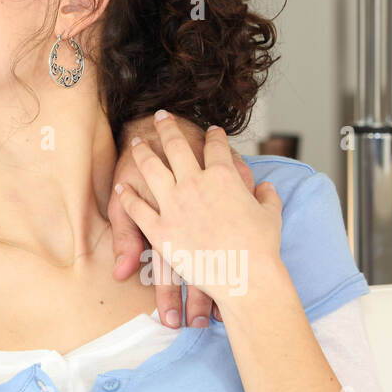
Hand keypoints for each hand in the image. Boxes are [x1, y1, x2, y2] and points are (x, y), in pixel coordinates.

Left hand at [114, 111, 283, 305]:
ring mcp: (174, 204)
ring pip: (152, 168)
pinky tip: (121, 186)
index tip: (211, 129)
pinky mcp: (159, 229)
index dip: (214, 136)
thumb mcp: (271, 216)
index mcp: (223, 176)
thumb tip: (266, 186)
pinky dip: (127, 196)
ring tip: (136, 141)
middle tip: (160, 116)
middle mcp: (194, 183)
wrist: (245, 275)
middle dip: (168, 127)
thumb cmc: (262, 247)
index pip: (217, 147)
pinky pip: (136, 208)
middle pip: (176, 146)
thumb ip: (267, 196)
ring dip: (142, 152)